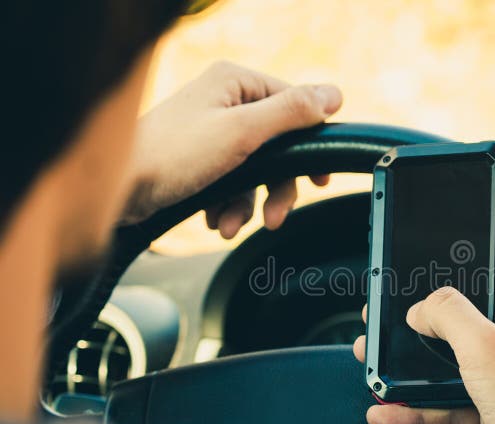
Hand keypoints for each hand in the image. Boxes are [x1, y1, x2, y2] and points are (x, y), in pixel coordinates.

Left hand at [123, 61, 341, 236]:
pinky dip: (228, 206)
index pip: (293, 106)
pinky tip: (214, 220)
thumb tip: (334, 94)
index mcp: (235, 83)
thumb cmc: (170, 157)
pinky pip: (232, 183)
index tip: (318, 178)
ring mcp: (212, 131)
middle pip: (277, 146)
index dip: (309, 143)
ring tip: (229, 225)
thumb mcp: (241, 132)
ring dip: (247, 205)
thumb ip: (290, 113)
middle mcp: (224, 101)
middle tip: (275, 217)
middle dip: (273, 189)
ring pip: (256, 171)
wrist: (117, 194)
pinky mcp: (201, 160)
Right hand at [352, 227, 494, 423]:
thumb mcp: (484, 348)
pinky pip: (458, 399)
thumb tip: (421, 308)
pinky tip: (393, 412)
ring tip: (384, 357)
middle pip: (485, 302)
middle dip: (441, 303)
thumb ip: (447, 315)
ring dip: (424, 359)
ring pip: (464, 355)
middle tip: (409, 300)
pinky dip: (426, 405)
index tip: (474, 226)